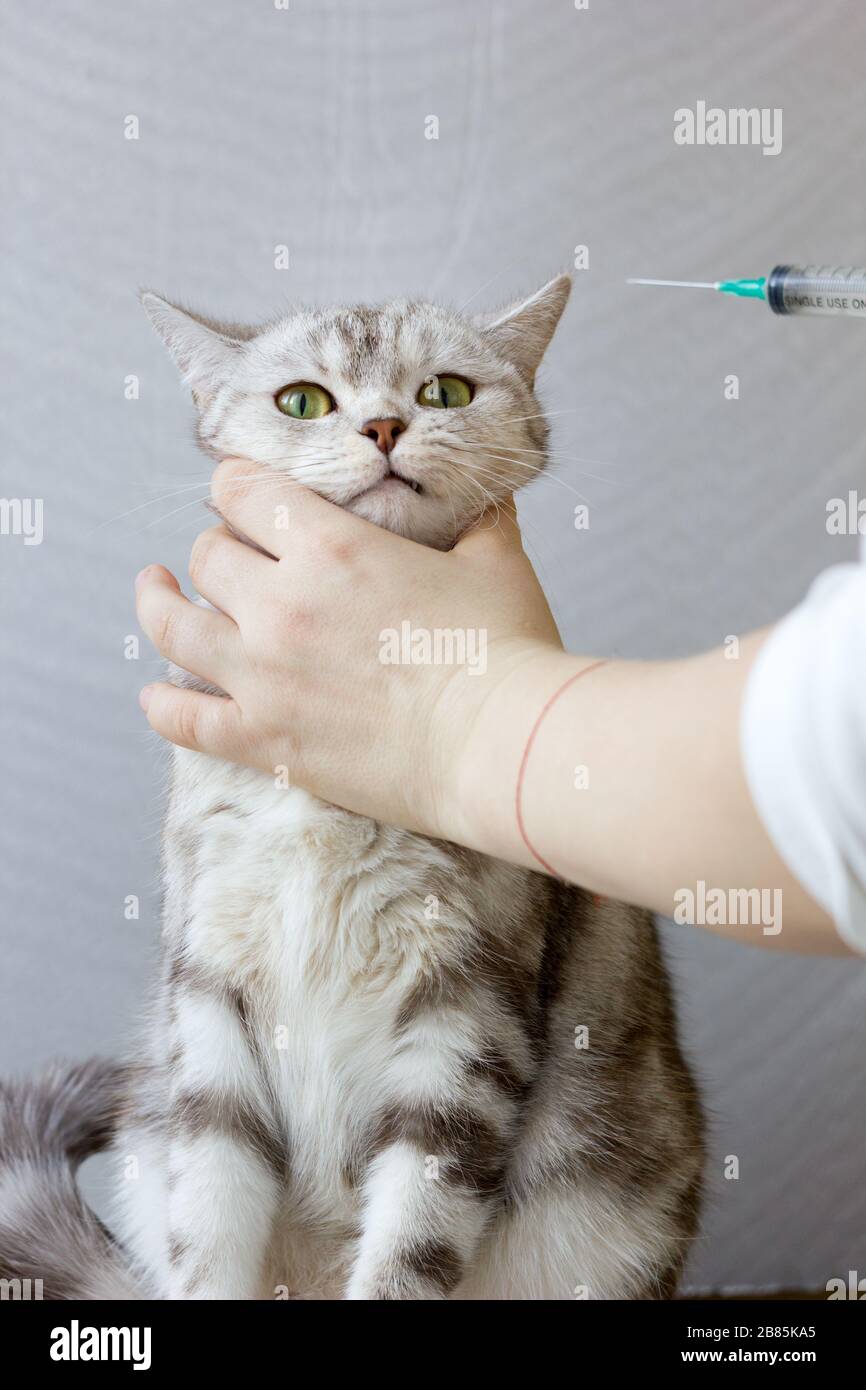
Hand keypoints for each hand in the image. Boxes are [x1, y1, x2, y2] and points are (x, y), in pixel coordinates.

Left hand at [135, 458, 562, 840]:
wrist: (499, 745)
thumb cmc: (504, 653)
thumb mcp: (497, 564)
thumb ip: (481, 522)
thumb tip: (490, 494)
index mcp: (332, 546)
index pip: (245, 491)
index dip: (237, 486)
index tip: (240, 494)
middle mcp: (281, 603)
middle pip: (207, 556)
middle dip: (217, 547)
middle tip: (230, 557)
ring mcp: (263, 674)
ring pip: (173, 626)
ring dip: (158, 603)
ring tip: (155, 591)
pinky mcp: (262, 739)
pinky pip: (182, 719)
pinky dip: (161, 704)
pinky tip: (155, 694)